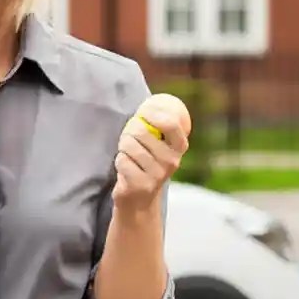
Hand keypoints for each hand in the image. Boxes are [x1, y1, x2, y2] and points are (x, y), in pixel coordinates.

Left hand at [112, 93, 191, 211]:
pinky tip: (125, 169)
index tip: (143, 111)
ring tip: (128, 154)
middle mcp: (172, 161)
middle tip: (128, 138)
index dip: (154, 112)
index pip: (171, 123)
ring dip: (123, 147)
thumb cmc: (146, 162)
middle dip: (129, 130)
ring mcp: (157, 175)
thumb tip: (155, 99)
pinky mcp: (141, 185)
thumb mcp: (158, 143)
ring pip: (129, 145)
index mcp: (179, 147)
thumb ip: (159, 123)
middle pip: (142, 131)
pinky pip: (122, 160)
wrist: (139, 200)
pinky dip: (119, 161)